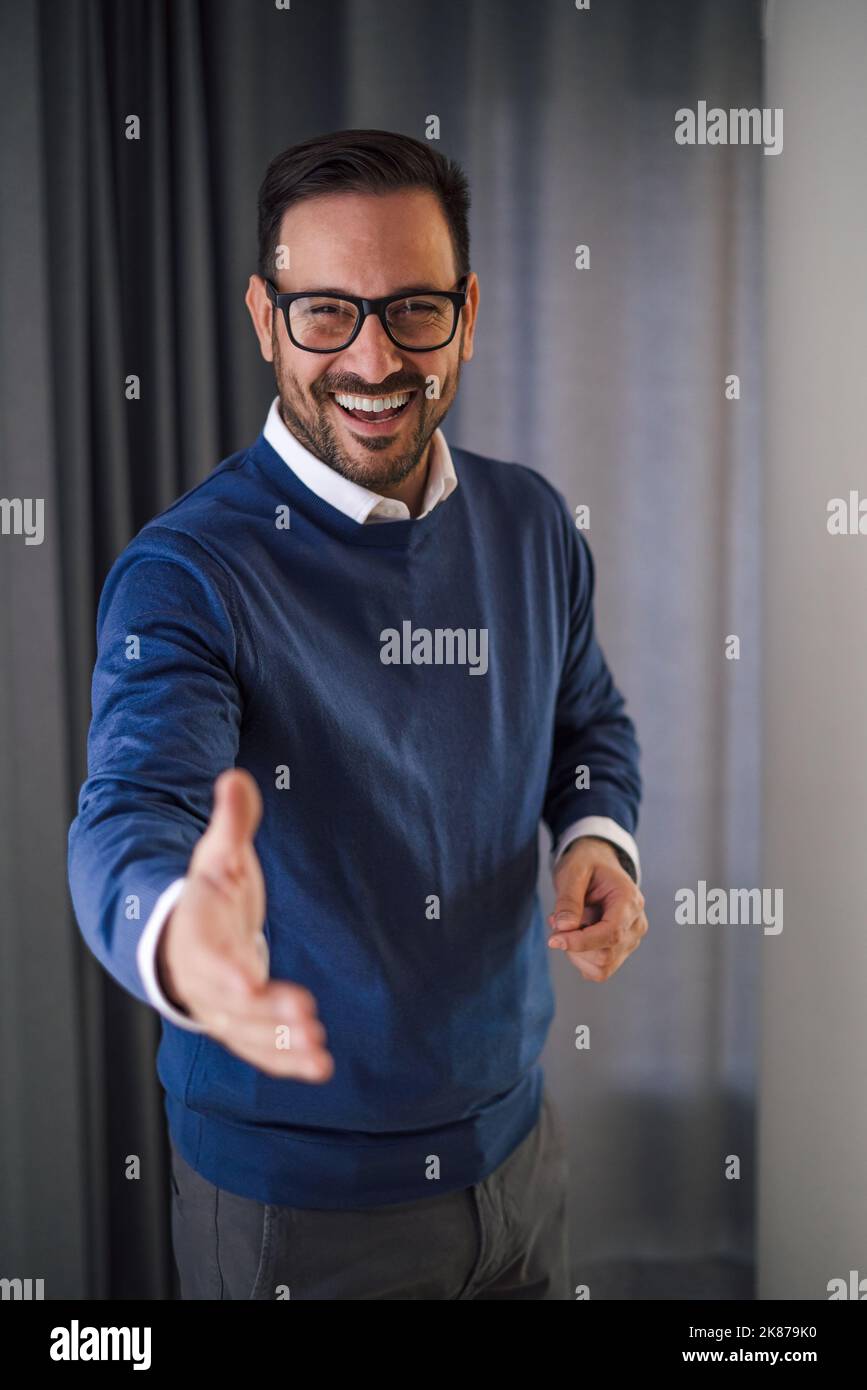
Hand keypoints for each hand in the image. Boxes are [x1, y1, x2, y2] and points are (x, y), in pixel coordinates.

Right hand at [157, 767, 333, 1080]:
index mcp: (197, 931)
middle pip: (231, 1002)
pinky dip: (285, 1061)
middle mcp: (204, 977)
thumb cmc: (208, 893)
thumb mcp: (218, 854)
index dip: (228, 969)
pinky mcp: (238, 1024)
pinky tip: (319, 1067)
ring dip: (281, 1044)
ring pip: (246, 1032)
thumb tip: (235, 777)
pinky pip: (258, 1049)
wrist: (180, 936)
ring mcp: (219, 1006)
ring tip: (319, 1051)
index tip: (251, 981)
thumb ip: (231, 822)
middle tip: (307, 1016)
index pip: (209, 954)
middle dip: (267, 1012)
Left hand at [547, 836, 647, 981]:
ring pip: (602, 968)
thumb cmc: (586, 865)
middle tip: (556, 921)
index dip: (580, 941)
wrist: (597, 864)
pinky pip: (599, 970)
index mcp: (630, 901)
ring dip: (576, 953)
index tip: (553, 940)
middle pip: (605, 955)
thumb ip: (569, 899)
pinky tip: (576, 936)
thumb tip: (564, 928)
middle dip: (574, 945)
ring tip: (568, 925)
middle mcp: (637, 924)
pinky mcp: (621, 950)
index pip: (611, 934)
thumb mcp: (573, 872)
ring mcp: (631, 940)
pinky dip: (581, 959)